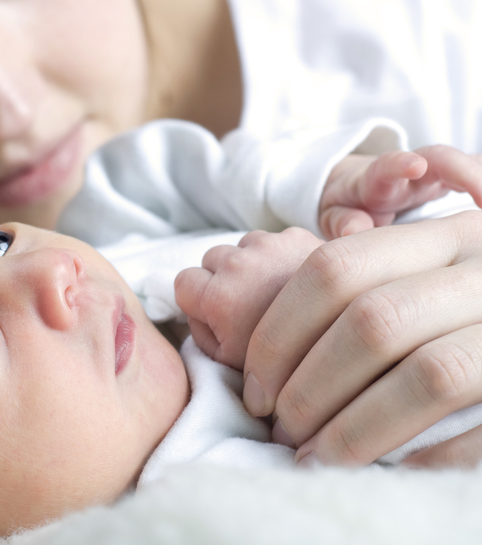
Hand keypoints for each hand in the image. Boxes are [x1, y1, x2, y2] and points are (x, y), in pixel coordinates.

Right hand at [175, 228, 322, 369]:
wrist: (345, 343)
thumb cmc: (288, 362)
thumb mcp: (232, 365)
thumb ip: (202, 337)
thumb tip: (196, 315)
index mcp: (220, 297)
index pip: (183, 283)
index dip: (195, 301)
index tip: (215, 316)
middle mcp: (240, 263)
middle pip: (212, 259)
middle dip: (223, 279)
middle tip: (248, 305)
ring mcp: (270, 245)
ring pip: (242, 245)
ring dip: (251, 264)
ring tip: (275, 292)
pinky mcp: (298, 236)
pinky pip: (274, 239)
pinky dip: (278, 255)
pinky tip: (295, 280)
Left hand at [242, 212, 481, 467]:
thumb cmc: (479, 309)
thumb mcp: (439, 275)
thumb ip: (376, 286)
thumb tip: (274, 353)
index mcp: (449, 237)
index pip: (334, 270)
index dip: (279, 333)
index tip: (255, 388)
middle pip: (371, 322)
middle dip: (309, 388)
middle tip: (282, 432)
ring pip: (425, 375)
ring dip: (355, 430)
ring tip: (315, 461)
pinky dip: (430, 460)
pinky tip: (394, 477)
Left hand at [320, 146, 481, 237]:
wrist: (357, 191)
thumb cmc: (347, 206)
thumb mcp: (336, 215)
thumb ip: (342, 220)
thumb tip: (353, 230)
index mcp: (380, 178)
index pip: (390, 165)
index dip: (400, 163)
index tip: (413, 166)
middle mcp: (415, 171)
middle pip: (444, 159)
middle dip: (467, 171)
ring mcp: (441, 177)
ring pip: (471, 167)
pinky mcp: (459, 185)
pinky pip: (480, 182)